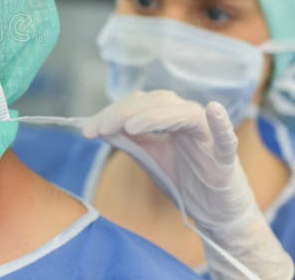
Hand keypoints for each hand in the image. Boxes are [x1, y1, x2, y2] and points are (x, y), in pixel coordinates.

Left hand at [82, 91, 292, 279]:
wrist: (215, 211)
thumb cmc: (184, 179)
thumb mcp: (149, 157)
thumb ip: (128, 140)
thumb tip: (96, 127)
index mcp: (170, 116)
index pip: (138, 104)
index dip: (112, 112)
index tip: (87, 129)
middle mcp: (189, 117)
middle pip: (156, 103)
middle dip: (123, 114)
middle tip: (98, 129)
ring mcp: (209, 134)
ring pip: (182, 113)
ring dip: (154, 116)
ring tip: (129, 126)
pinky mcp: (225, 156)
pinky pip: (226, 137)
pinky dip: (221, 123)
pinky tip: (214, 110)